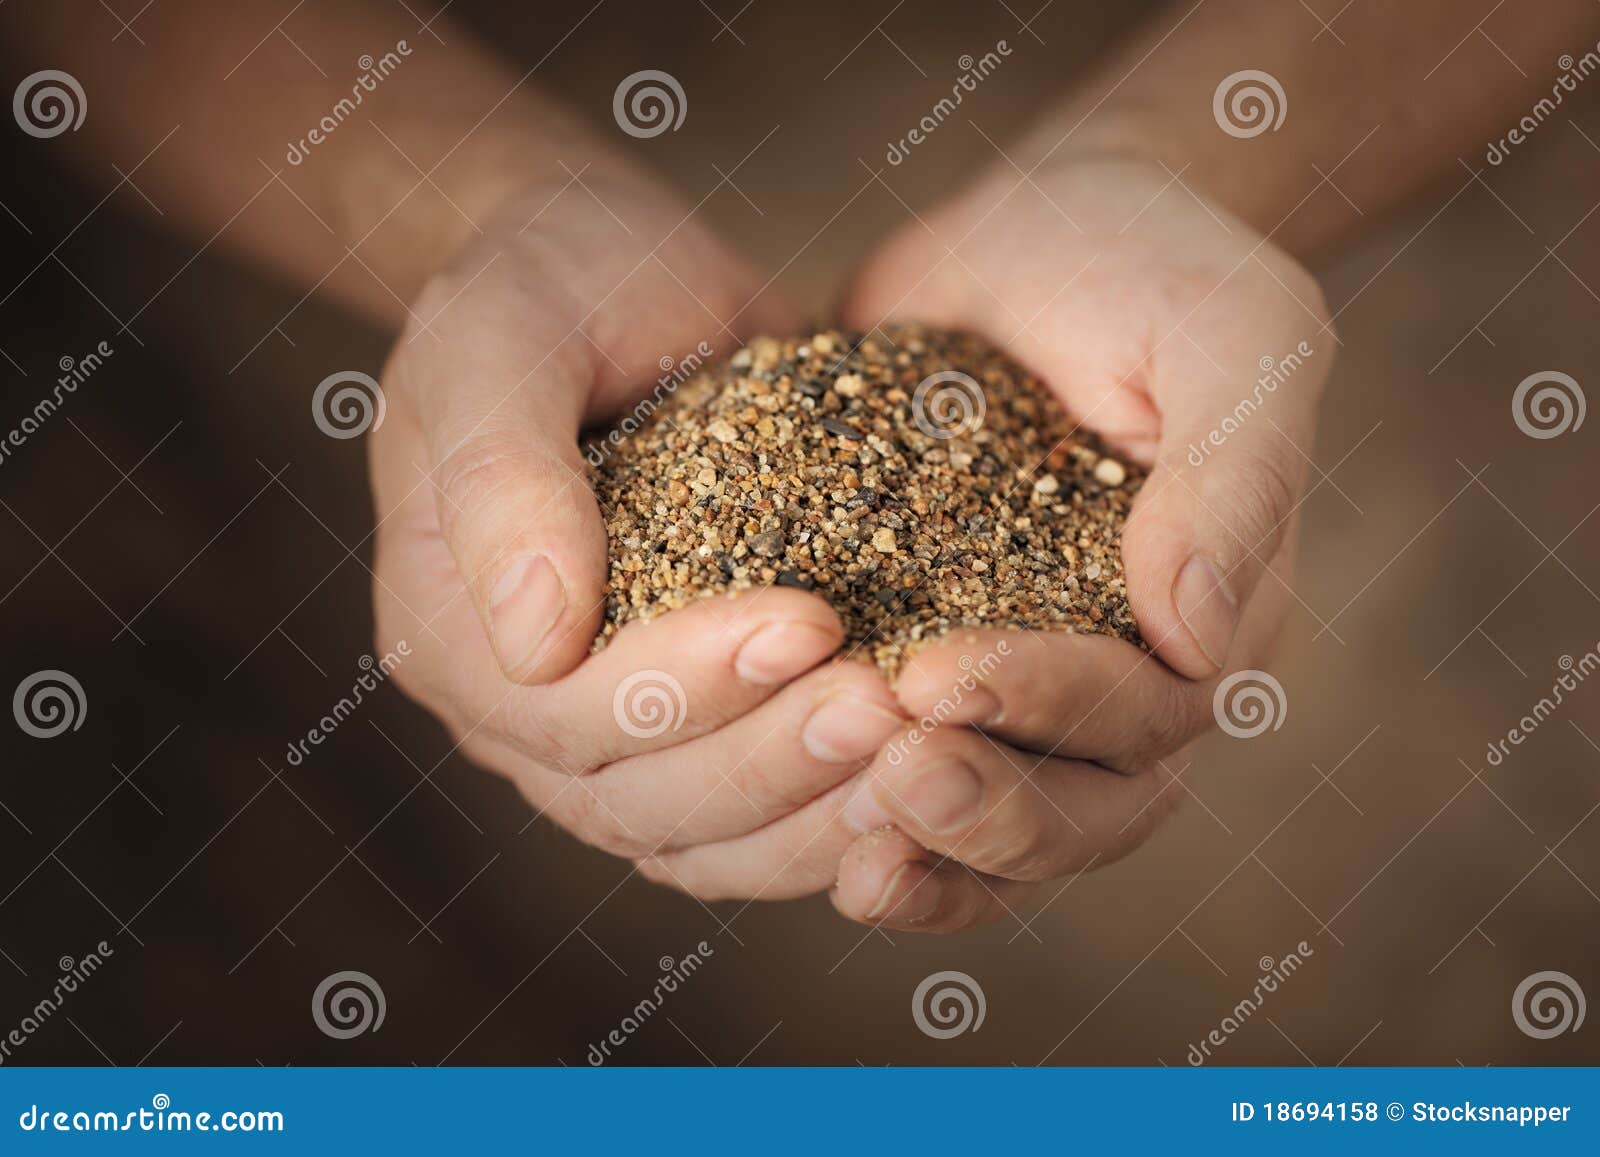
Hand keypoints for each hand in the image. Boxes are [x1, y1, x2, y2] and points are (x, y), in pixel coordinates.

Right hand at [368, 176, 905, 892]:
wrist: (616, 276)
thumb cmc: (551, 282)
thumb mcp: (502, 336)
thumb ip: (500, 476)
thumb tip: (536, 640)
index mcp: (453, 630)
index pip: (563, 713)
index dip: (688, 687)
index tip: (814, 617)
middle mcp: (522, 708)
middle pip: (641, 800)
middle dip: (773, 761)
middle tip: (895, 703)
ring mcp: (610, 734)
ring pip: (705, 838)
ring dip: (817, 816)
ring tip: (930, 756)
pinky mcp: (700, 724)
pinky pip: (757, 821)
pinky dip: (836, 823)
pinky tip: (925, 788)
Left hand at [818, 154, 1332, 929]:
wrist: (1033, 235)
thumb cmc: (1150, 266)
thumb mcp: (1228, 335)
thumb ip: (1233, 479)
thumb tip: (1198, 640)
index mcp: (1204, 617)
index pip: (1145, 718)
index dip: (1047, 713)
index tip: (937, 676)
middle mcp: (1117, 677)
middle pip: (1079, 813)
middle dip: (986, 814)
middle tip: (889, 781)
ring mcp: (1020, 680)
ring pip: (995, 822)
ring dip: (923, 851)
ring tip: (840, 859)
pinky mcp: (922, 657)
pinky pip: (906, 772)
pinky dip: (855, 818)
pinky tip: (791, 822)